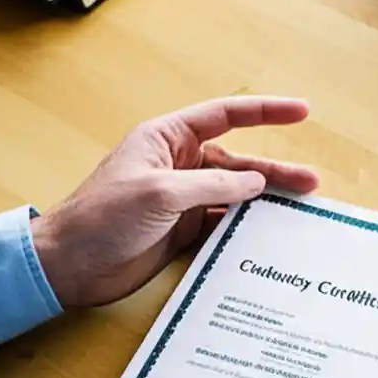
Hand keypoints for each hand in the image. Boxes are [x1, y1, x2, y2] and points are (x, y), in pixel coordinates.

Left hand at [31, 97, 318, 307]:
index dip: (266, 112)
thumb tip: (254, 182)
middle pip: (239, 161)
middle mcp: (179, 165)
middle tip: (311, 182)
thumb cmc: (101, 218)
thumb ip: (213, 185)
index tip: (301, 111)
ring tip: (301, 209)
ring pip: (236, 195)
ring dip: (266, 201)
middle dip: (276, 171)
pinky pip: (225, 224)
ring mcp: (183, 200)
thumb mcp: (161, 193)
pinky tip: (270, 234)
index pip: (226, 116)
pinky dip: (247, 228)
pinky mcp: (182, 231)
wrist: (67, 266)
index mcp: (168, 140)